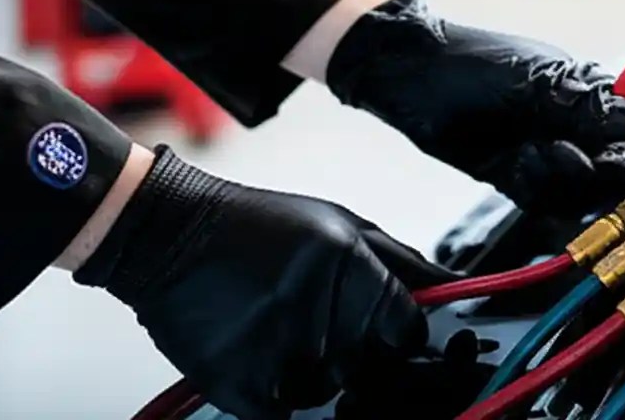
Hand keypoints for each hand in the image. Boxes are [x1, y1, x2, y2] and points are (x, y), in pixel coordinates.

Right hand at [74, 147, 445, 419]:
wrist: (166, 232)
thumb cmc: (255, 226)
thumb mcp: (336, 223)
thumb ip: (400, 262)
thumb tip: (458, 287)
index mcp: (344, 261)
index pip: (407, 329)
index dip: (401, 337)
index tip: (390, 334)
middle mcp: (313, 305)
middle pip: (371, 367)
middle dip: (357, 355)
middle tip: (321, 326)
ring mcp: (273, 347)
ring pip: (327, 391)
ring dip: (313, 372)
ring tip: (279, 328)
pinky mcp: (237, 380)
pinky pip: (284, 413)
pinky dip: (277, 393)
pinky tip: (260, 353)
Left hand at [325, 0, 624, 215]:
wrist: (410, 81)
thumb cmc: (473, 64)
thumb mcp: (535, 82)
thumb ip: (589, 107)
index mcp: (591, 90)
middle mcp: (576, 124)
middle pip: (615, 167)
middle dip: (595, 167)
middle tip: (568, 153)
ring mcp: (548, 151)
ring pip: (580, 189)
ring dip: (557, 177)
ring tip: (528, 153)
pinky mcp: (520, 176)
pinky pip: (545, 198)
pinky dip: (531, 186)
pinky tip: (510, 164)